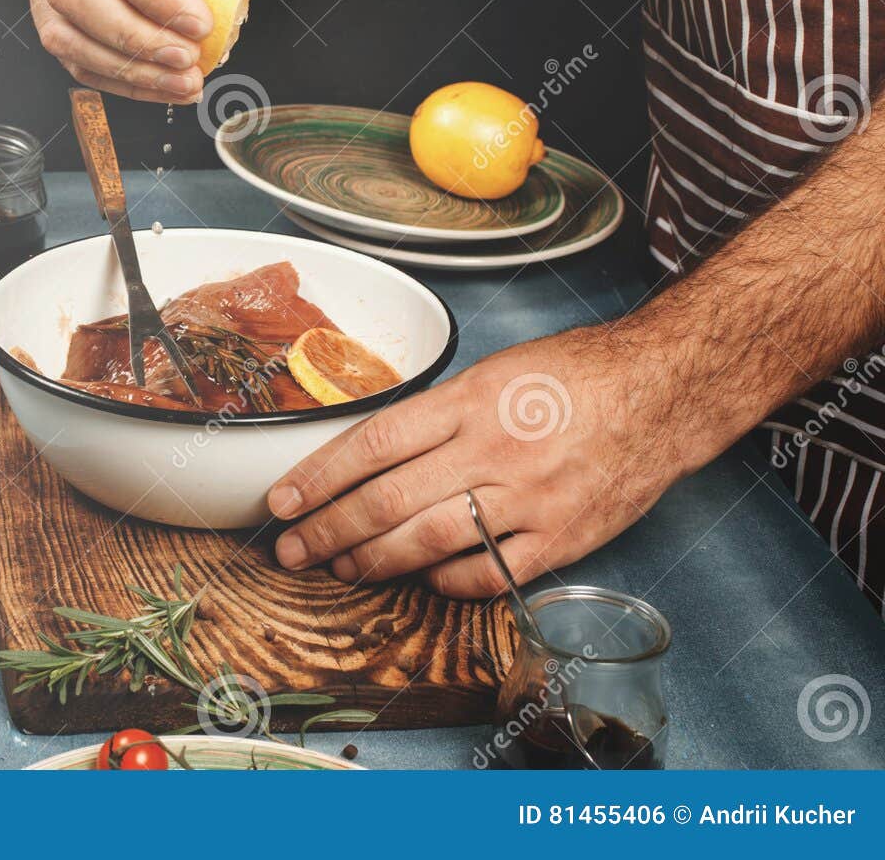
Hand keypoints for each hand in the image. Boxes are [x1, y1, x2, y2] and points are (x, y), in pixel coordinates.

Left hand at [266, 328, 702, 596]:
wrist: (668, 390)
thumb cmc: (580, 374)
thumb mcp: (496, 369)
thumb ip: (439, 411)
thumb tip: (374, 450)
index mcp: (471, 401)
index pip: (373, 443)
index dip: (318, 476)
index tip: (281, 499)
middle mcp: (493, 452)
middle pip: (388, 501)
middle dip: (328, 529)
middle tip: (291, 548)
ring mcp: (528, 501)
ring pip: (428, 543)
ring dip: (373, 561)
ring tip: (338, 567)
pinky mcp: (562, 539)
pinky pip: (488, 575)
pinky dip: (445, 582)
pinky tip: (421, 579)